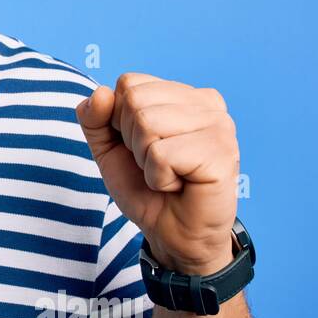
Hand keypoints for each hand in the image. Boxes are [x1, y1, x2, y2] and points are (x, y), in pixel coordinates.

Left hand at [75, 73, 239, 274]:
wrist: (171, 234)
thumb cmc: (146, 189)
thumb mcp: (109, 149)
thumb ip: (95, 118)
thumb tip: (101, 93)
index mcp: (184, 94)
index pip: (129, 83)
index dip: (119, 121)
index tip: (142, 147)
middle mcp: (207, 103)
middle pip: (136, 102)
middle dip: (132, 141)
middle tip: (156, 164)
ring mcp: (220, 126)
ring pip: (148, 125)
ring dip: (146, 161)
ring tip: (169, 175)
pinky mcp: (222, 153)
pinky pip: (162, 155)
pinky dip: (158, 178)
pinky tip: (179, 185)